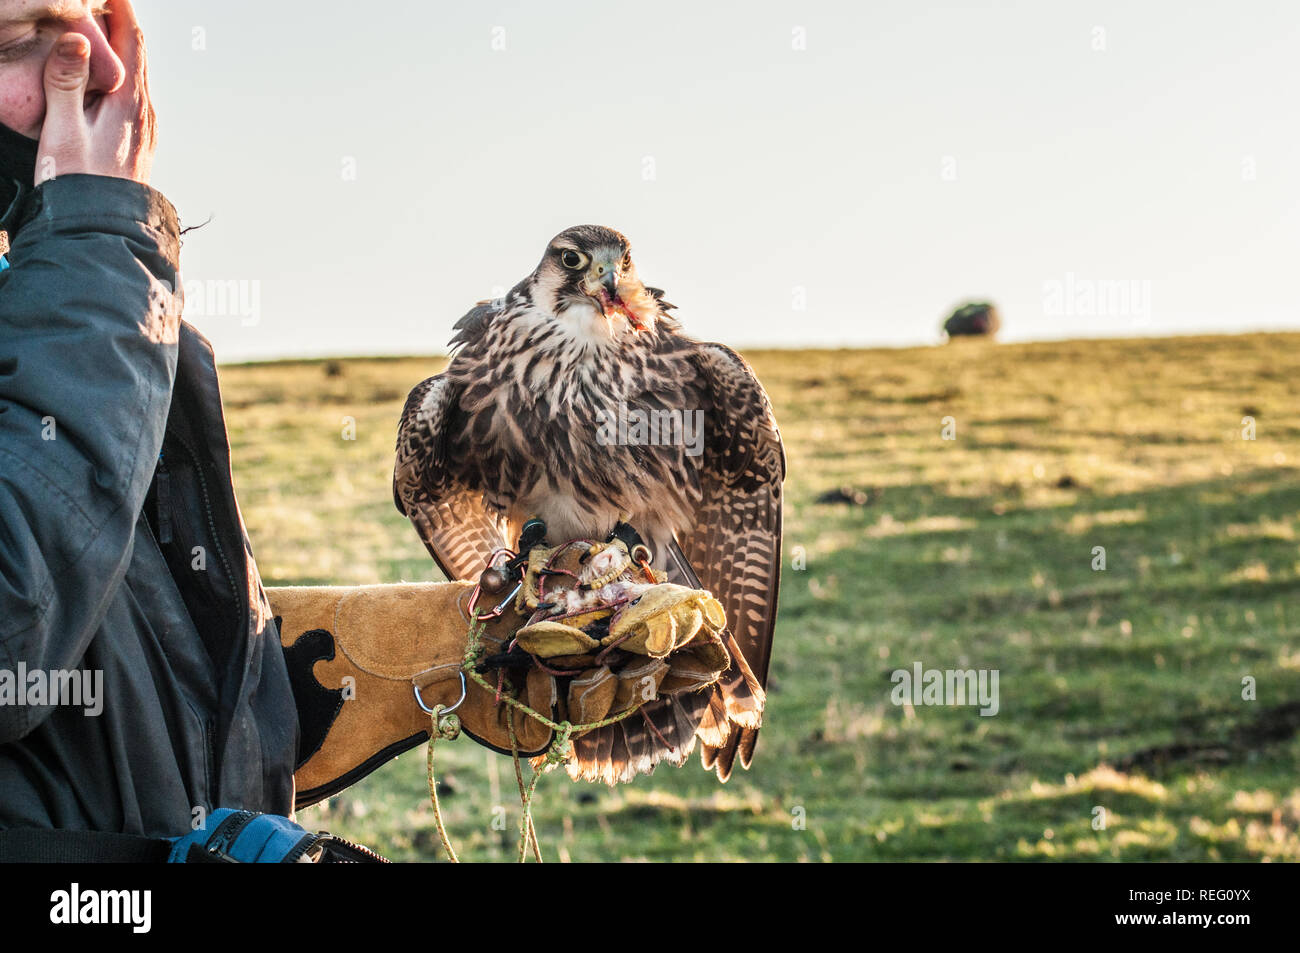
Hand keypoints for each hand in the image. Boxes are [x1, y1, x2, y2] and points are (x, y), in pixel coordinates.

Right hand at [35, 0, 155, 185]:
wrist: (101, 229)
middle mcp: (146, 113)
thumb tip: (78, 38)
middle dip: (120, 24)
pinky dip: (119, 73)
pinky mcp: (138, 142)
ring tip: (101, 26)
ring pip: (134, 76)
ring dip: (120, 49)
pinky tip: (105, 74)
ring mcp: (145, 129)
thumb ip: (66, 82)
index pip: (132, 41)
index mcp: (130, 103)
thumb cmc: (78, 182)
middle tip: (103, 1)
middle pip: (136, 55)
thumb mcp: (64, 129)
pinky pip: (131, 95)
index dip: (122, 9)